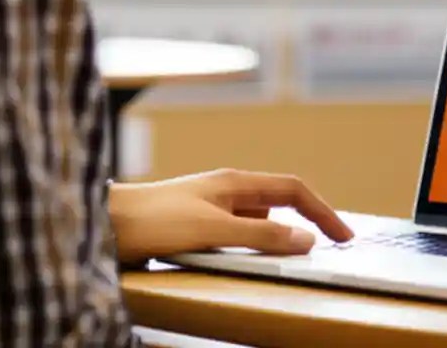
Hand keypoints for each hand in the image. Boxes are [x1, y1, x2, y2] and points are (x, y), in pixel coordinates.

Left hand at [108, 169, 353, 263]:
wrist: (104, 224)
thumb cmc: (153, 219)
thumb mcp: (214, 229)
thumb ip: (261, 234)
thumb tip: (305, 239)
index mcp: (235, 182)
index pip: (294, 191)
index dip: (323, 212)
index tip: (343, 236)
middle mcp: (226, 192)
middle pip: (280, 204)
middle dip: (306, 223)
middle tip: (327, 247)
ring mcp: (211, 209)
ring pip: (257, 223)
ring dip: (275, 239)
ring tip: (287, 260)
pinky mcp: (195, 228)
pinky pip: (236, 237)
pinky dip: (250, 249)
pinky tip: (245, 263)